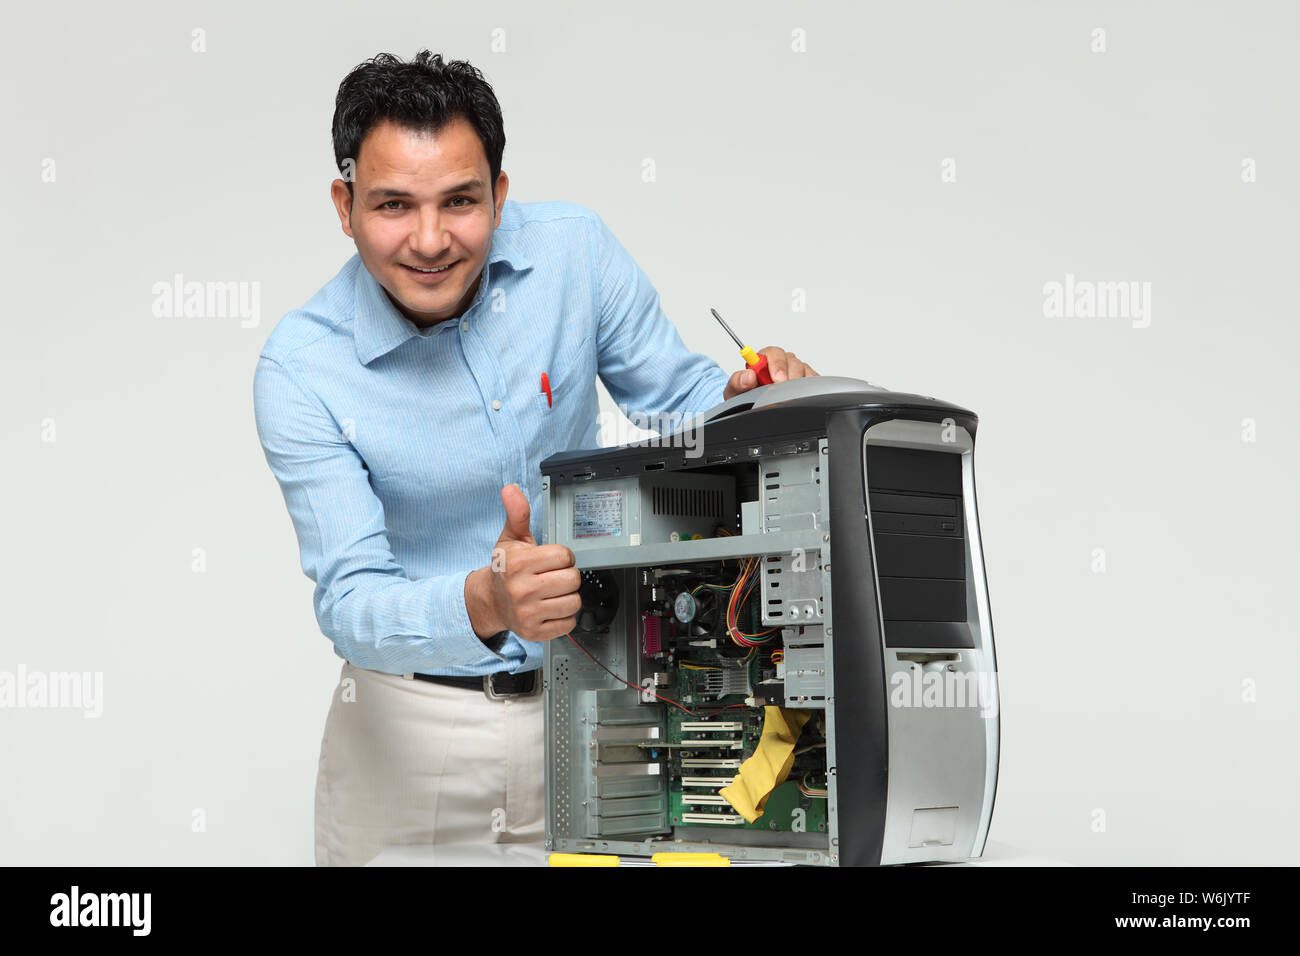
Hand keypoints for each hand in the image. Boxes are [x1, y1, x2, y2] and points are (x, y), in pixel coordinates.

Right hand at [466, 484, 581, 641]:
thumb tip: (511, 489)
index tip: (550, 560)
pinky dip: (564, 616)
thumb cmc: (505, 568)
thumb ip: (517, 513)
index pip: (564, 556)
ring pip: (574, 602)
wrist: (489, 601)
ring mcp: (528, 614)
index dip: (561, 557)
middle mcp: (522, 590)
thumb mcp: (511, 539)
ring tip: (552, 592)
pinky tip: (551, 608)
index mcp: (518, 565)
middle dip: (566, 576)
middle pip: (573, 579)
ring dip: (567, 596)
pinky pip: (568, 623)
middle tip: (552, 576)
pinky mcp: (534, 632)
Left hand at [723, 346, 817, 399]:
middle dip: (788, 375)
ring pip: (803, 370)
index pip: (772, 353)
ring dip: (797, 384)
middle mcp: (782, 362)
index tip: (776, 378)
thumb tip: (748, 376)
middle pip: (791, 361)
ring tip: (789, 396)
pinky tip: (800, 395)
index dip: (776, 364)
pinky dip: (809, 388)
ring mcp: (796, 370)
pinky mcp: (808, 379)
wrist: (754, 407)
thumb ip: (737, 382)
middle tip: (785, 388)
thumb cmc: (746, 395)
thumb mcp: (735, 391)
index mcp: (764, 359)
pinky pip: (813, 380)